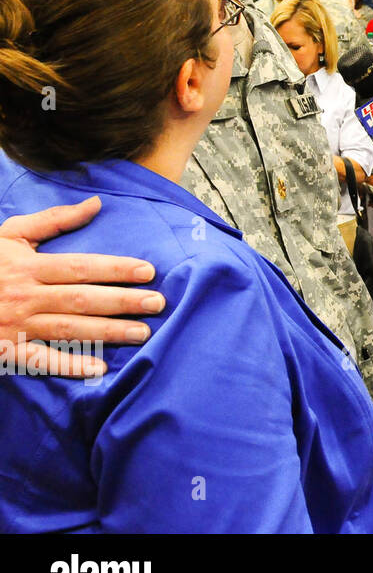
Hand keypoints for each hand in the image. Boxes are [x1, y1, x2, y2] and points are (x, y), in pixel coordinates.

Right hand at [0, 197, 163, 376]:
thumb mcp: (11, 235)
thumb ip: (54, 219)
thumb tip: (96, 204)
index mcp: (29, 267)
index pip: (81, 267)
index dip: (116, 269)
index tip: (149, 272)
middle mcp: (26, 296)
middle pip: (82, 299)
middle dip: (122, 301)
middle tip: (158, 304)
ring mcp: (17, 325)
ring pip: (70, 330)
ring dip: (108, 332)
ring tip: (142, 333)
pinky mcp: (7, 350)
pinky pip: (42, 360)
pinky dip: (70, 365)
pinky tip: (99, 368)